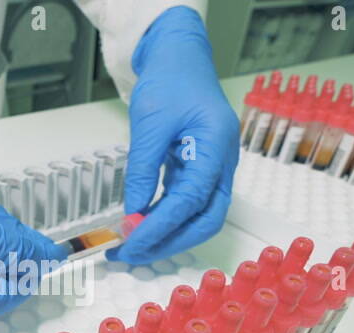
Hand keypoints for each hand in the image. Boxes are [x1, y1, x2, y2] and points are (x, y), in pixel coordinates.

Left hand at [111, 6, 239, 264]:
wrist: (180, 57)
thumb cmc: (170, 81)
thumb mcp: (150, 123)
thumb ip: (142, 169)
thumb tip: (132, 213)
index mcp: (216, 148)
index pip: (189, 202)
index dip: (160, 228)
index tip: (131, 242)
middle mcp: (221, 164)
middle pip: (204, 220)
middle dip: (169, 242)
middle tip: (132, 254)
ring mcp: (213, 168)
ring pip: (197, 217)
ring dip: (166, 235)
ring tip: (131, 246)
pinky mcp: (199, 170)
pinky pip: (186, 203)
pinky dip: (165, 219)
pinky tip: (140, 224)